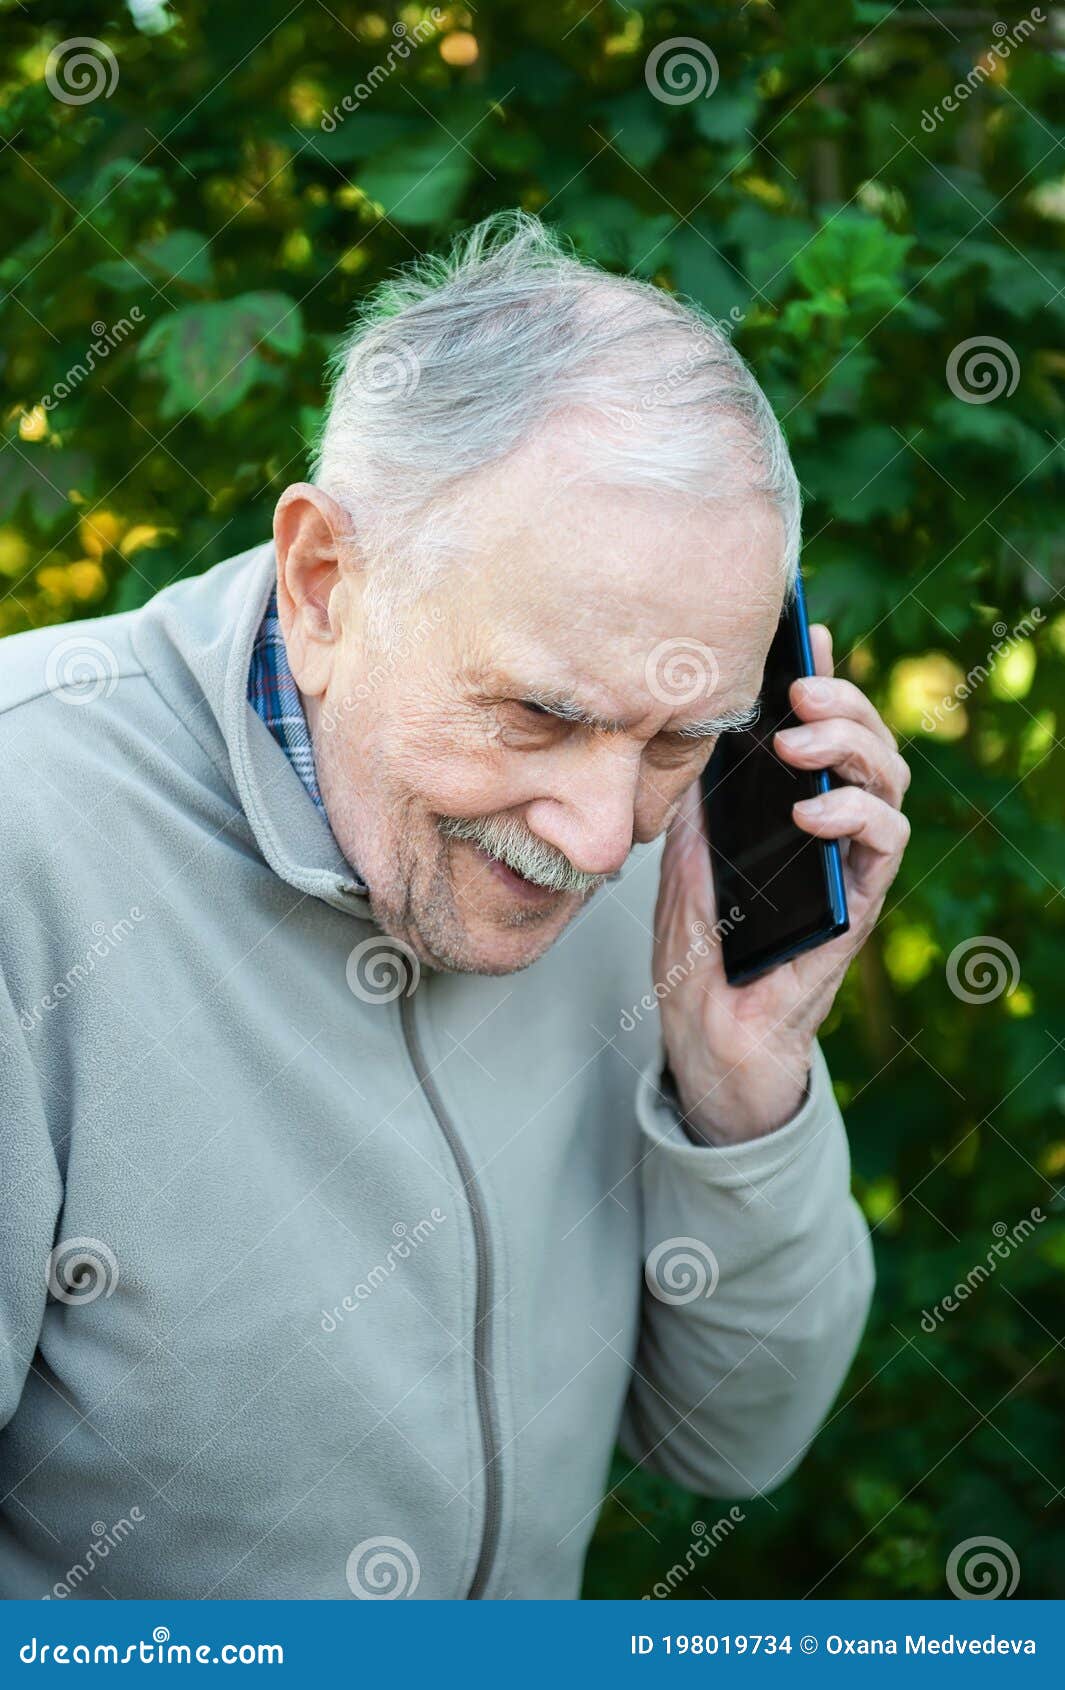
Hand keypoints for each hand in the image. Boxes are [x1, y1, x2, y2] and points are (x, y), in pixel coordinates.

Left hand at [653, 623, 909, 1144]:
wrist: (706, 1030)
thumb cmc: (700, 944)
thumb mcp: (683, 849)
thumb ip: (698, 793)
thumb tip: (688, 721)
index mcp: (788, 802)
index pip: (817, 725)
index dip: (820, 675)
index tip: (804, 633)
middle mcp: (827, 825)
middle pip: (864, 740)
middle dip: (841, 700)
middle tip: (798, 688)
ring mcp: (848, 862)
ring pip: (888, 780)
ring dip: (851, 747)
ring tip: (799, 741)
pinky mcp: (858, 903)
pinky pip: (882, 845)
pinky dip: (853, 815)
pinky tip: (811, 810)